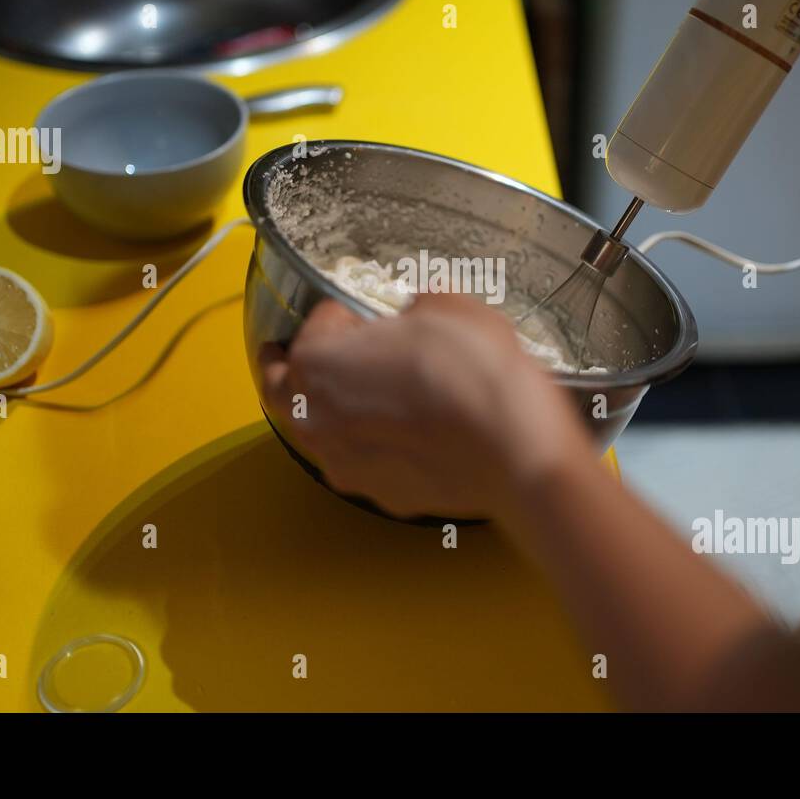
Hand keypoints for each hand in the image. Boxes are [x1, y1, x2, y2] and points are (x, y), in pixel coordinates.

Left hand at [258, 293, 596, 520]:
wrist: (515, 449)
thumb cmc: (473, 374)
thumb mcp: (446, 305)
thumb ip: (417, 304)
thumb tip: (418, 311)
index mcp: (317, 363)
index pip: (315, 326)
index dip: (338, 314)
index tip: (355, 312)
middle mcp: (317, 419)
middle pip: (284, 390)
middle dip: (291, 369)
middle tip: (295, 354)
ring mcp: (347, 464)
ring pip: (321, 433)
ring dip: (332, 410)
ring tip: (361, 394)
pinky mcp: (382, 494)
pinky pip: (365, 462)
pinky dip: (374, 445)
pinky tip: (404, 432)